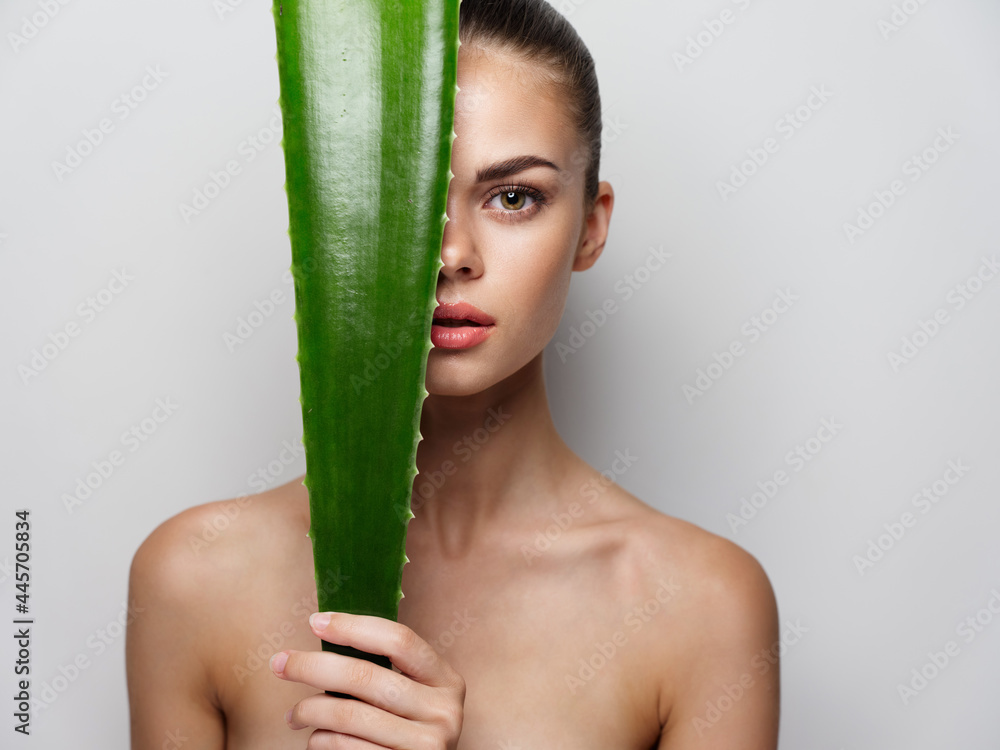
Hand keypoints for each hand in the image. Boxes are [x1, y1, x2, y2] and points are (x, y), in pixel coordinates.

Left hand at [270, 611, 465, 748]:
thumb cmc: (405, 733)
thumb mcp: (413, 698)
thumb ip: (387, 671)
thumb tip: (328, 628)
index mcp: (446, 681)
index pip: (400, 640)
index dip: (354, 627)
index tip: (316, 622)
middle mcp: (443, 712)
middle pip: (366, 676)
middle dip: (313, 666)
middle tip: (281, 663)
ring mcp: (425, 745)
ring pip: (348, 714)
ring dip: (309, 709)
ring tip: (294, 713)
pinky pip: (345, 746)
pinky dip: (320, 740)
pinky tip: (315, 738)